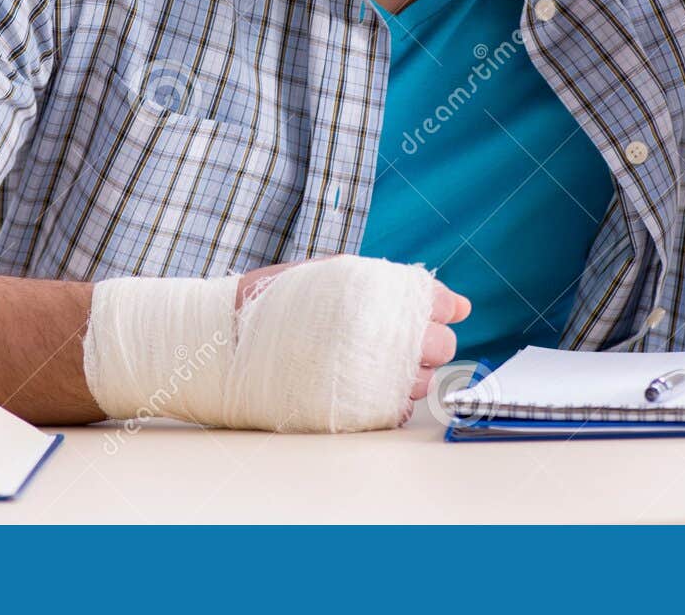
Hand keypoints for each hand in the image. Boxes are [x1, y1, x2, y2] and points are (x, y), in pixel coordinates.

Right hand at [237, 256, 471, 424]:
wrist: (228, 341)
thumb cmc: (280, 299)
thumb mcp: (335, 272)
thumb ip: (395, 284)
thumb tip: (456, 304)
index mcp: (381, 297)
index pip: (439, 305)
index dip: (438, 309)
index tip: (426, 314)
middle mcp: (385, 340)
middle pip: (441, 347)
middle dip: (426, 342)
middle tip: (390, 339)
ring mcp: (374, 379)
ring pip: (422, 383)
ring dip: (406, 372)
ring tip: (365, 360)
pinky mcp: (359, 412)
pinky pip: (398, 411)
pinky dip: (389, 398)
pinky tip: (360, 383)